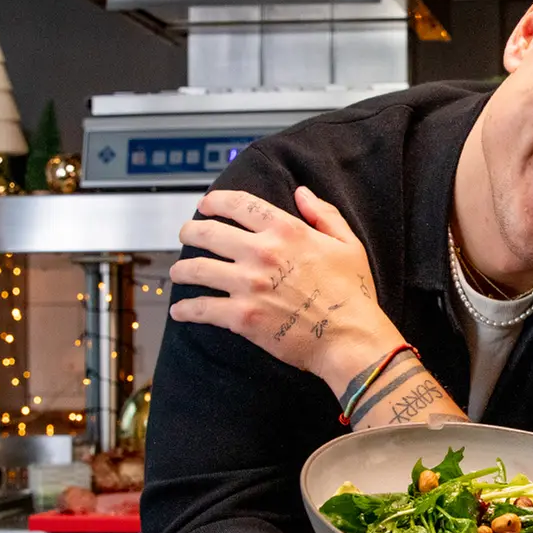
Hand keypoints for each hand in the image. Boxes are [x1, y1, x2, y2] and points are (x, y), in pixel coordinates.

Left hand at [169, 186, 399, 389]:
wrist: (350, 339)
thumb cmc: (354, 294)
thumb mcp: (348, 245)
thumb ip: (324, 215)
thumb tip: (302, 193)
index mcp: (286, 231)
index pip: (238, 204)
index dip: (216, 201)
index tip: (206, 205)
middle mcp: (261, 253)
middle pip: (206, 233)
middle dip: (190, 232)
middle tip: (187, 235)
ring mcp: (248, 285)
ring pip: (195, 269)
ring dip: (181, 270)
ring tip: (179, 273)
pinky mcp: (241, 317)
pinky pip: (200, 309)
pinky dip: (186, 310)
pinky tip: (180, 311)